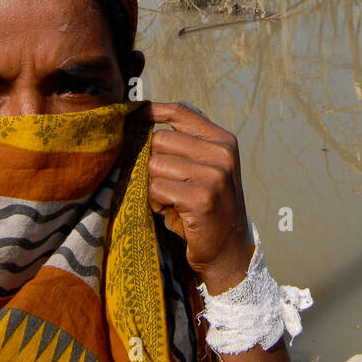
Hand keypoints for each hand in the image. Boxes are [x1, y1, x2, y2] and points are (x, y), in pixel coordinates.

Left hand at [138, 101, 254, 293]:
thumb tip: (143, 116)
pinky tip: (173, 212)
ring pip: (155, 164)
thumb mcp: (205, 167)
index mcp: (223, 140)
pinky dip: (156, 203)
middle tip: (170, 186)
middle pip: (160, 139)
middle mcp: (222, 153)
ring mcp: (214, 176)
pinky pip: (156, 189)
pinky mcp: (202, 198)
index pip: (180, 112)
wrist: (228, 249)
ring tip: (173, 200)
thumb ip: (184, 142)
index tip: (133, 115)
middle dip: (155, 163)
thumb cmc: (207, 205)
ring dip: (155, 186)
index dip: (152, 111)